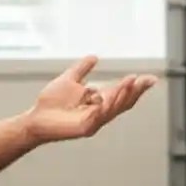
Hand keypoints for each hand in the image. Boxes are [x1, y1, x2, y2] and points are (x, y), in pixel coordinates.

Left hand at [23, 55, 155, 143]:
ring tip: (131, 81)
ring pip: (114, 108)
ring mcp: (94, 122)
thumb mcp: (69, 79)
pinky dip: (104, 105)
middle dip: (136, 91)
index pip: (123, 94)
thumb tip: (94, 56)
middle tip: (147, 80)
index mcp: (99, 101)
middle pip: (124, 103)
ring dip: (123, 95)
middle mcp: (100, 113)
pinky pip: (98, 115)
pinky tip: (106, 95)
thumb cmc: (51, 103)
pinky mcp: (85, 128)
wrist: (35, 118)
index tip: (150, 78)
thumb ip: (81, 69)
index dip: (136, 87)